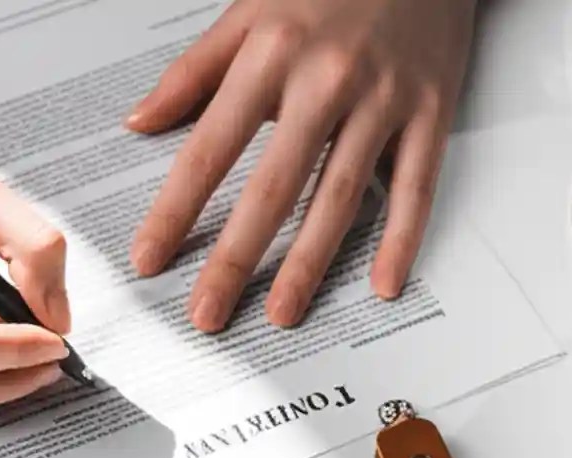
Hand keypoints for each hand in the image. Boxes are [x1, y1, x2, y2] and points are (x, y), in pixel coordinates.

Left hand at [127, 0, 475, 331]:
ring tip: (282, 314)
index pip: (210, 148)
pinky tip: (383, 282)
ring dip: (309, 264)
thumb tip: (139, 121)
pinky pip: (415, 187)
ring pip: (341, 197)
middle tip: (209, 314)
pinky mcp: (431, 111)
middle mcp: (326, 81)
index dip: (176, 209)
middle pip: (273, 187)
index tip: (151, 258)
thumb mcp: (249, 9)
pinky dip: (402, 238)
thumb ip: (194, 71)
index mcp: (271, 54)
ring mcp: (383, 100)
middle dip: (235, 258)